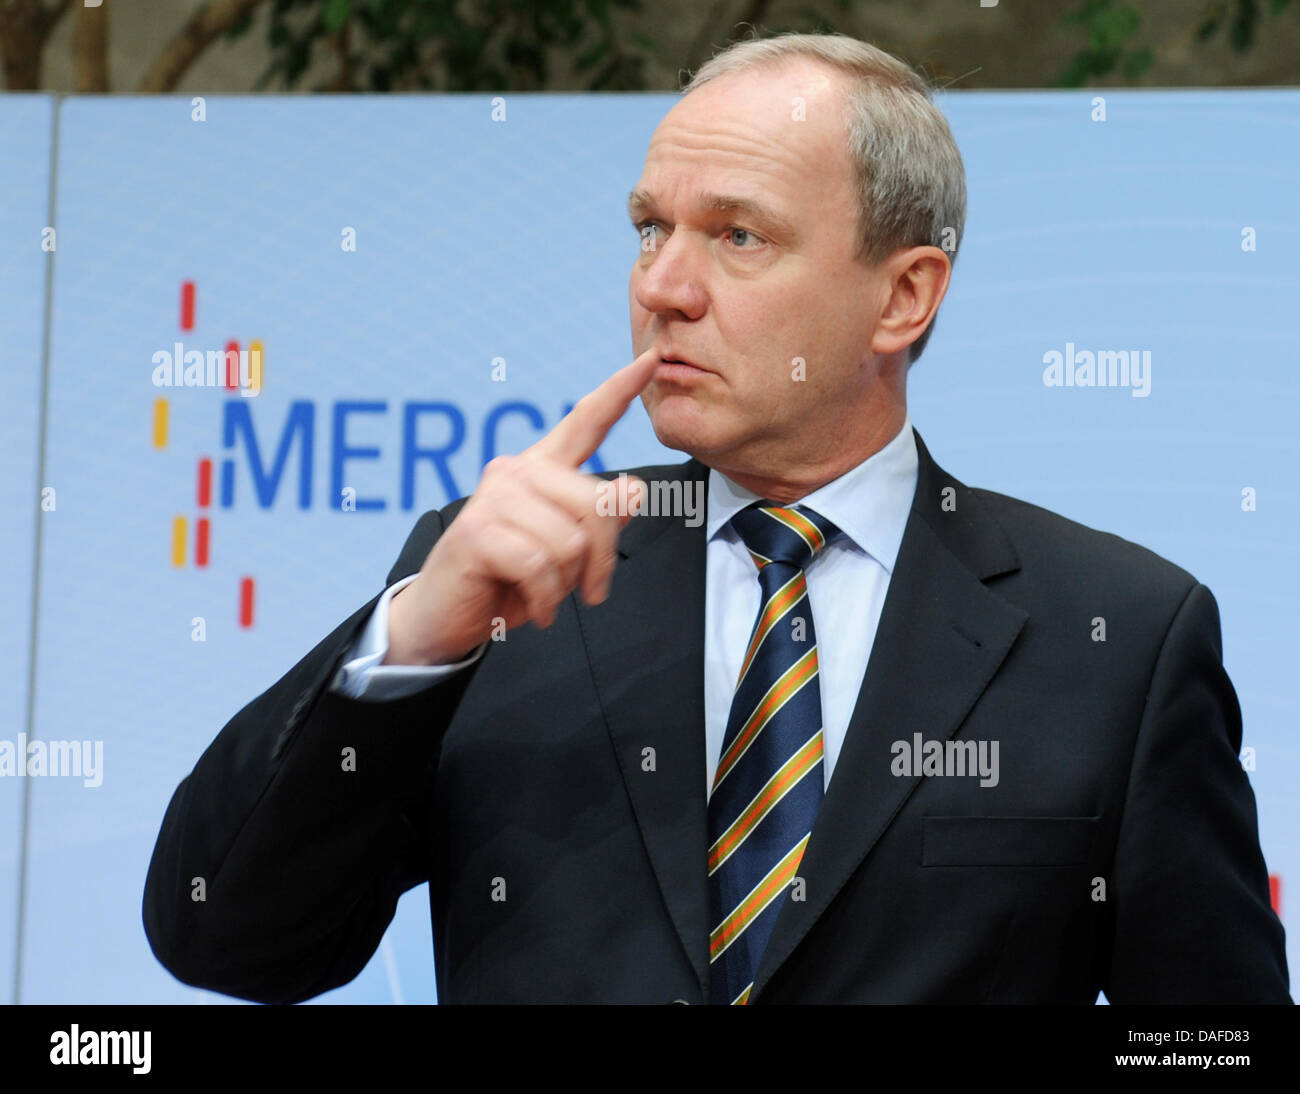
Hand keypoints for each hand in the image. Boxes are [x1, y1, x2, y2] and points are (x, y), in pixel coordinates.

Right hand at [385, 348, 656, 664]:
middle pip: (598, 504)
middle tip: (588, 591)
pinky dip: (545, 599)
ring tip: (547, 597)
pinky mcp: (478, 530)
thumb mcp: (566, 554)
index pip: (586, 422)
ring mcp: (494, 497)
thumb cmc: (506, 582)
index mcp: (542, 469)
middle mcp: (516, 471)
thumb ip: (600, 520)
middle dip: (601, 560)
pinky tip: (533, 608)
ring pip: (572, 540)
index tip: (649, 361)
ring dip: (567, 585)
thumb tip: (632, 489)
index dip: (619, 391)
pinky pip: (540, 566)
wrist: (447, 617)